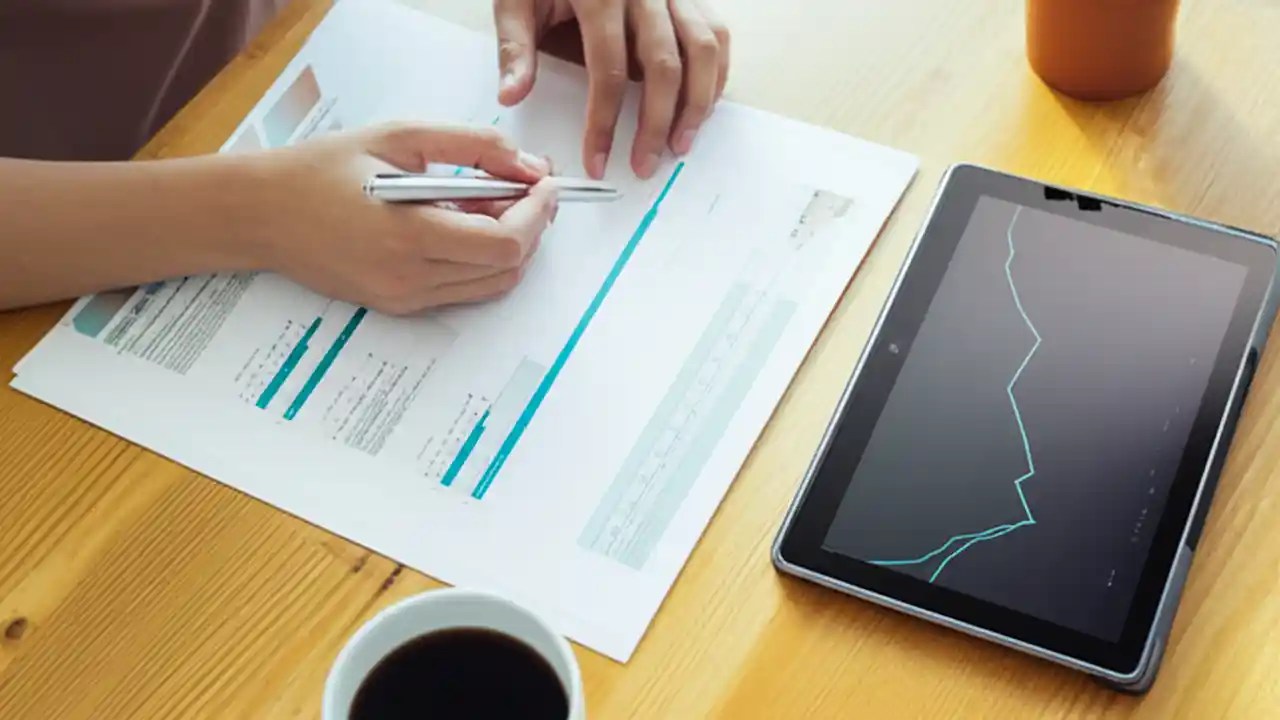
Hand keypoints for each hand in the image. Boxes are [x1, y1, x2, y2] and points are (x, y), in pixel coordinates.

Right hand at [248, 123, 557, 315]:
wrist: (261, 214)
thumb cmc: (323, 170)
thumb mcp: (400, 138)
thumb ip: (472, 147)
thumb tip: (527, 166)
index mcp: (409, 235)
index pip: (505, 243)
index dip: (537, 214)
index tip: (544, 183)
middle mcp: (409, 279)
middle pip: (507, 267)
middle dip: (530, 227)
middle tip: (523, 189)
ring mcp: (404, 299)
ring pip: (491, 285)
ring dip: (508, 246)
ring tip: (489, 204)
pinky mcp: (398, 307)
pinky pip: (462, 291)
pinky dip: (479, 260)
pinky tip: (461, 226)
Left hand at [494, 0, 729, 179]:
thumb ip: (514, 45)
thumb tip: (512, 96)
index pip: (608, 71)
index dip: (604, 122)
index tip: (597, 160)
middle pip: (663, 67)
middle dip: (655, 124)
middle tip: (644, 164)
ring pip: (702, 51)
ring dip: (696, 104)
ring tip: (680, 144)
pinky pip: (717, 34)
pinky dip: (717, 74)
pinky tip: (702, 106)